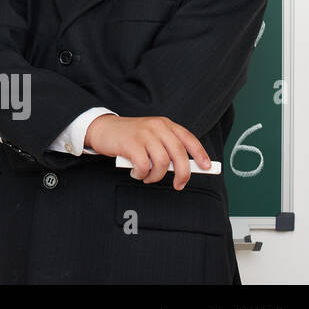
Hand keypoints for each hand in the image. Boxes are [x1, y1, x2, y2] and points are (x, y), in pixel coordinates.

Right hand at [85, 114, 210, 189]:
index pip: (189, 139)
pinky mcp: (131, 143)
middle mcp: (157, 127)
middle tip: (178, 184)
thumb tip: (184, 169)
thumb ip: (167, 148)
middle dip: (183, 174)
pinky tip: (136, 173)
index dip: (200, 154)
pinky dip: (142, 175)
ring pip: (162, 163)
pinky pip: (144, 166)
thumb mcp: (151, 137)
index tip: (206, 167)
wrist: (102, 128)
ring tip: (148, 177)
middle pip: (179, 154)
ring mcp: (144, 134)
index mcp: (165, 124)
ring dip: (157, 176)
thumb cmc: (129, 137)